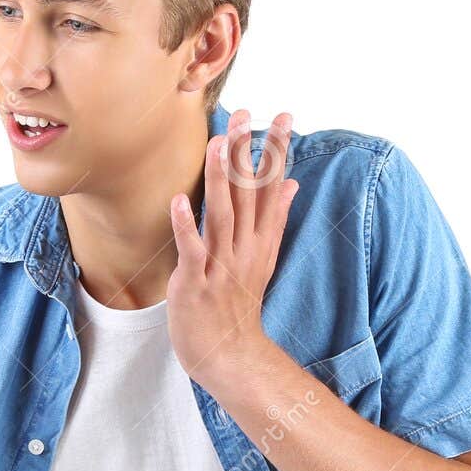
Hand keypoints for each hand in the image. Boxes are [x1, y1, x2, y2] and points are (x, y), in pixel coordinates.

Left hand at [167, 109, 298, 386]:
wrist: (229, 355)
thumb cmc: (238, 305)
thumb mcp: (264, 259)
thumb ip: (276, 219)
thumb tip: (291, 183)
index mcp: (261, 241)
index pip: (273, 188)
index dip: (278, 152)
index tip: (284, 117)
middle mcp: (245, 248)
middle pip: (249, 195)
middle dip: (248, 154)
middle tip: (246, 115)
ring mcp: (221, 265)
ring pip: (222, 214)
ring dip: (220, 179)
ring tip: (217, 143)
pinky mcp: (195, 282)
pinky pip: (191, 249)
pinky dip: (185, 225)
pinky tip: (179, 199)